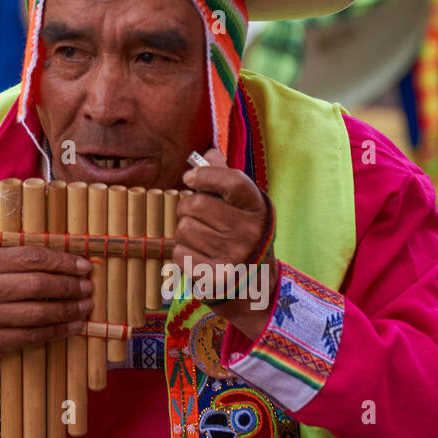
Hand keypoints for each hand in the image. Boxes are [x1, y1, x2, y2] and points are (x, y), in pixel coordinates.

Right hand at [0, 247, 93, 369]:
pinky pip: (33, 336)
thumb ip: (21, 258)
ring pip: (38, 313)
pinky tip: (73, 326)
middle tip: (88, 287)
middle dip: (69, 286)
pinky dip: (57, 331)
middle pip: (38, 285)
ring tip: (85, 306)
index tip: (84, 266)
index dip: (63, 262)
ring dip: (68, 310)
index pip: (32, 258)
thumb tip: (68, 259)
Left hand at [177, 148, 277, 340]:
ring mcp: (234, 256)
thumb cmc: (240, 233)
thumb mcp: (241, 204)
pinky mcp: (215, 277)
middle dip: (187, 208)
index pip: (230, 180)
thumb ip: (224, 176)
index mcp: (257, 207)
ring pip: (183, 229)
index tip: (190, 179)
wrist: (253, 284)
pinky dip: (182, 253)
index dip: (204, 175)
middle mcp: (249, 231)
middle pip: (195, 204)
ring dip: (184, 232)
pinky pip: (179, 253)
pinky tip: (199, 256)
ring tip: (201, 239)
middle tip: (197, 217)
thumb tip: (207, 152)